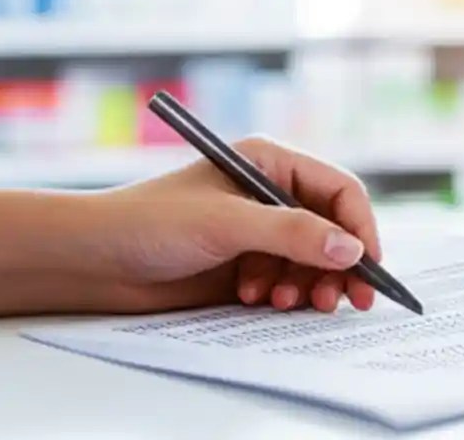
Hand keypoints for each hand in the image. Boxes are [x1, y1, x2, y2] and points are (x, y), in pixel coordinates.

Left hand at [88, 137, 381, 314]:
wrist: (95, 260)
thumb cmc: (151, 223)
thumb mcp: (227, 224)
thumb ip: (292, 235)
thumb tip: (353, 251)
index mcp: (271, 162)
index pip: (339, 190)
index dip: (359, 228)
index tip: (367, 267)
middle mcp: (271, 193)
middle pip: (333, 229)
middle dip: (339, 265)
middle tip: (341, 300)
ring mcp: (260, 230)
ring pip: (314, 260)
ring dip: (308, 283)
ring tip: (283, 301)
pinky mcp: (247, 264)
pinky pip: (289, 280)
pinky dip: (282, 293)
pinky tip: (254, 299)